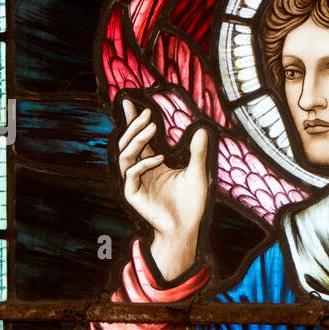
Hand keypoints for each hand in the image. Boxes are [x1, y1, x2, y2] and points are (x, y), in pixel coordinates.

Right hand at [118, 98, 211, 280]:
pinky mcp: (132, 194)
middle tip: (146, 113)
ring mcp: (134, 182)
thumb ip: (198, 152)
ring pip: (124, 155)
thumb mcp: (198, 173)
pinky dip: (143, 163)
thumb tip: (203, 129)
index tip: (131, 101)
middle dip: (134, 126)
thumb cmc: (191, 203)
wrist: (186, 228)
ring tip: (151, 128)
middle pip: (128, 142)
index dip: (134, 120)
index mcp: (150, 163)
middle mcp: (140, 170)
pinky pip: (131, 173)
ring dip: (136, 140)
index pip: (139, 138)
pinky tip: (158, 158)